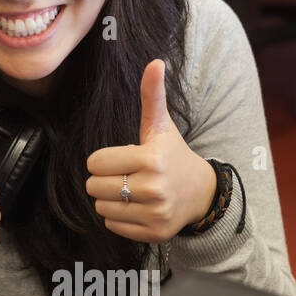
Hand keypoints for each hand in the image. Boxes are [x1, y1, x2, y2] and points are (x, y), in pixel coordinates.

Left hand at [85, 59, 216, 241]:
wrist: (202, 193)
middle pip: (94, 186)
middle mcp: (153, 188)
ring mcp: (154, 213)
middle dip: (103, 180)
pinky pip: (112, 225)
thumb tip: (155, 61)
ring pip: (100, 208)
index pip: (96, 162)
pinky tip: (136, 207)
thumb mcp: (161, 125)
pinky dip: (118, 218)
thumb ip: (152, 94)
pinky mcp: (154, 233)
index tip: (121, 159)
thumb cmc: (173, 155)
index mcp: (150, 159)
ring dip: (109, 200)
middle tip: (123, 175)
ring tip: (129, 191)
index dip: (103, 160)